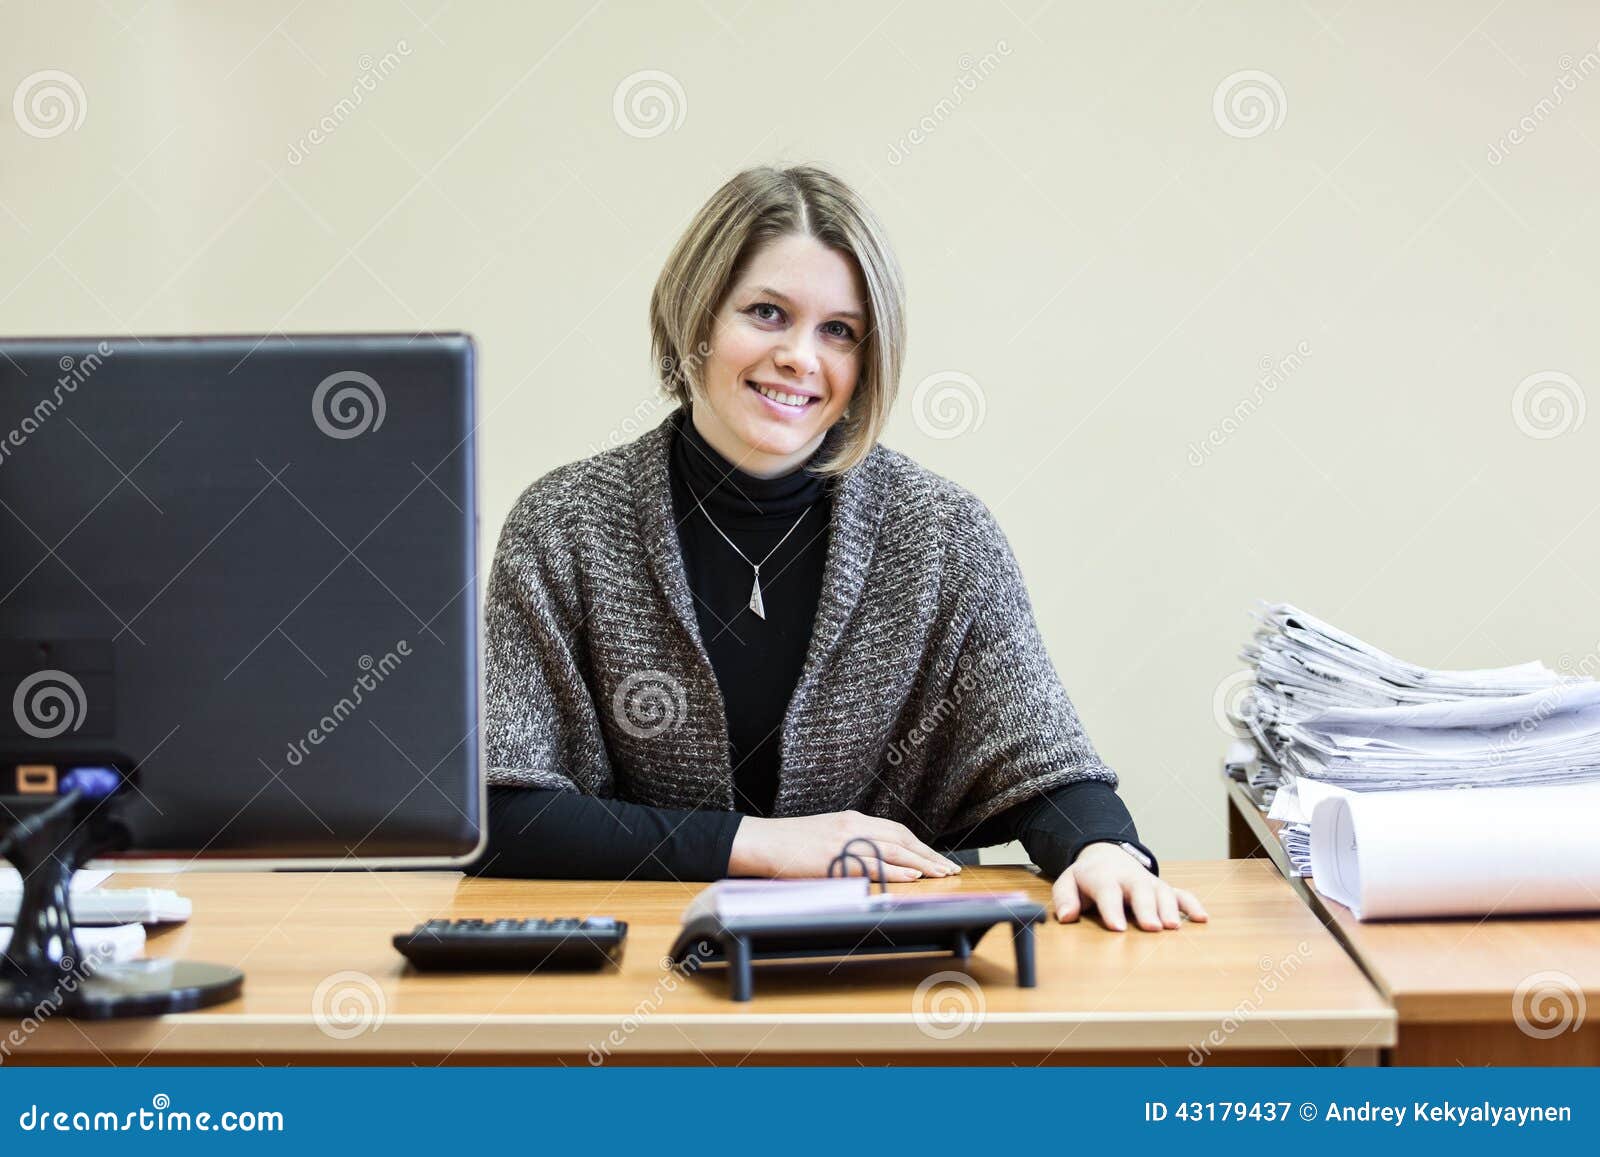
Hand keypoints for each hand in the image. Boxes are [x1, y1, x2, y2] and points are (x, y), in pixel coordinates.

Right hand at [729, 810, 961, 880]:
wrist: (761, 842)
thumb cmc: (791, 843)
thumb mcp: (827, 834)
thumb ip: (852, 841)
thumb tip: (876, 858)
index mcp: (853, 819)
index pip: (896, 830)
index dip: (920, 845)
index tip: (936, 858)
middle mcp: (854, 826)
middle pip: (902, 838)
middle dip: (929, 854)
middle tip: (949, 868)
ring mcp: (845, 841)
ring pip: (894, 850)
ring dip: (922, 863)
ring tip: (942, 874)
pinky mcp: (836, 859)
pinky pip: (874, 864)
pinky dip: (897, 870)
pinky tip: (914, 876)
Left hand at [1052, 842, 1207, 930]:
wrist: (1106, 855)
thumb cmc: (1087, 878)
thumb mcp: (1068, 882)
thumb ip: (1064, 898)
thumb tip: (1066, 917)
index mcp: (1103, 877)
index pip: (1107, 891)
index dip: (1111, 909)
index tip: (1117, 928)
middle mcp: (1130, 878)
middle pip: (1140, 890)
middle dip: (1147, 908)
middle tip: (1152, 928)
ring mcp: (1149, 882)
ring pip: (1163, 891)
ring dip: (1169, 908)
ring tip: (1173, 928)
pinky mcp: (1162, 888)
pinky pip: (1181, 894)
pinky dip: (1192, 904)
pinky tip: (1202, 918)